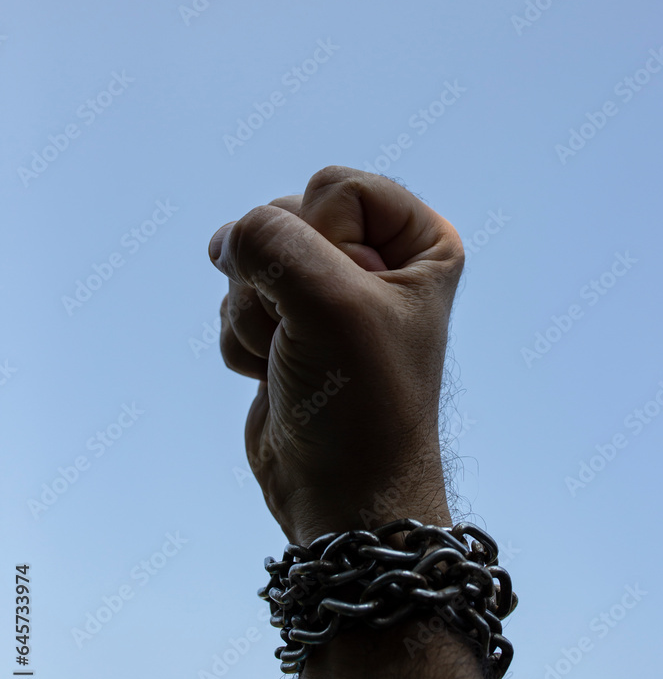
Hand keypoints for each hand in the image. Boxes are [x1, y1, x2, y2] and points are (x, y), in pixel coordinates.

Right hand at [208, 165, 464, 544]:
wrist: (340, 492)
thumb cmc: (360, 402)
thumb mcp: (329, 303)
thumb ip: (271, 241)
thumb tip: (228, 241)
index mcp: (417, 241)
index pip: (338, 186)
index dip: (325, 240)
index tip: (347, 301)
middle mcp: (373, 258)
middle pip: (285, 216)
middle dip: (280, 282)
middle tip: (314, 334)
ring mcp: (325, 291)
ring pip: (250, 258)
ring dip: (257, 315)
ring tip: (295, 357)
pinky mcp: (285, 323)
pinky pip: (234, 298)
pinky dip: (243, 340)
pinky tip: (274, 373)